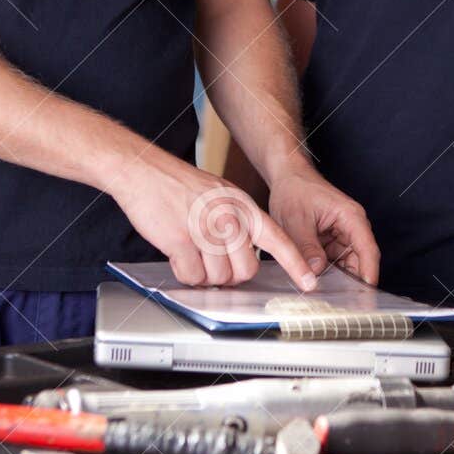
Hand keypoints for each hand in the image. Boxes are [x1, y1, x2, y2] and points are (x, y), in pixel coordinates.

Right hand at [109, 150, 317, 289]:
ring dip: (204, 274)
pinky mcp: (181, 240)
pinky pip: (192, 276)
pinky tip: (178, 256)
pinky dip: (185, 274)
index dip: (295, 264)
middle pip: (246, 270)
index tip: (309, 282)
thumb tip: (244, 254)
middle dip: (231, 276)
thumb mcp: (220, 195)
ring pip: (218, 276)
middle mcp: (228, 217)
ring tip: (192, 253)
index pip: (278, 239)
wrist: (144, 171)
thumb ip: (237, 222)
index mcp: (242, 206)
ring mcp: (205, 229)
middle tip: (215, 264)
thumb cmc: (179, 186)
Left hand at [268, 164, 380, 284]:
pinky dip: (328, 272)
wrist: (287, 176)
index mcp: (351, 217)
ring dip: (338, 279)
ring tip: (328, 296)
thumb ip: (306, 246)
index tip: (365, 295)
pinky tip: (319, 284)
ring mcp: (343, 234)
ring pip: (347, 264)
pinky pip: (335, 261)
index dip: (368, 274)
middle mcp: (352, 227)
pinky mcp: (333, 241)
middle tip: (342, 304)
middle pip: (360, 261)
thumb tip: (315, 271)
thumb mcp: (295, 219)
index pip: (368, 250)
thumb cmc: (295, 189)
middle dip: (353, 282)